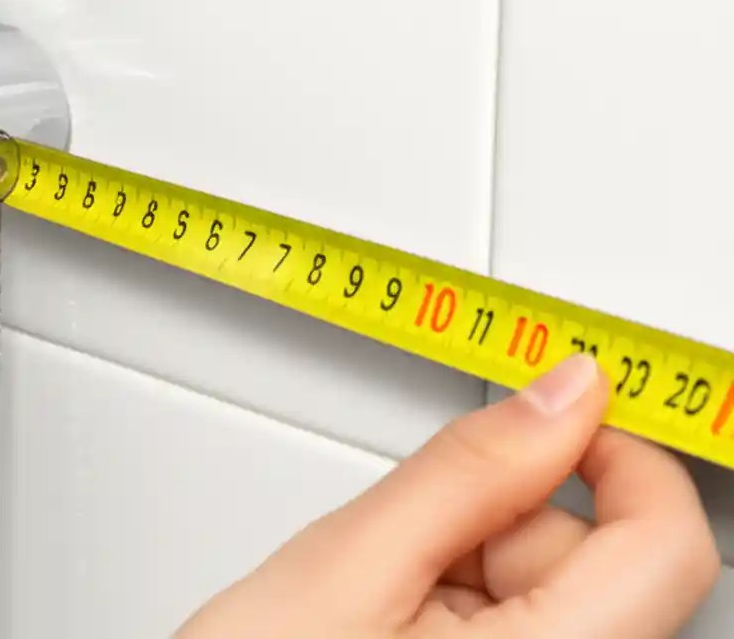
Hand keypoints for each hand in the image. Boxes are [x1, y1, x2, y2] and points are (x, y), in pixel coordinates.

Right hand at [177, 355, 720, 638]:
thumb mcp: (345, 566)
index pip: (666, 542)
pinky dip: (462, 597)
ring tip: (376, 599)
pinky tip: (392, 620)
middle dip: (503, 518)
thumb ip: (466, 473)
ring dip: (472, 560)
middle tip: (401, 538)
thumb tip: (560, 396)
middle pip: (599, 561)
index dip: (619, 453)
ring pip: (556, 589)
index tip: (555, 412)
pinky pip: (524, 624)